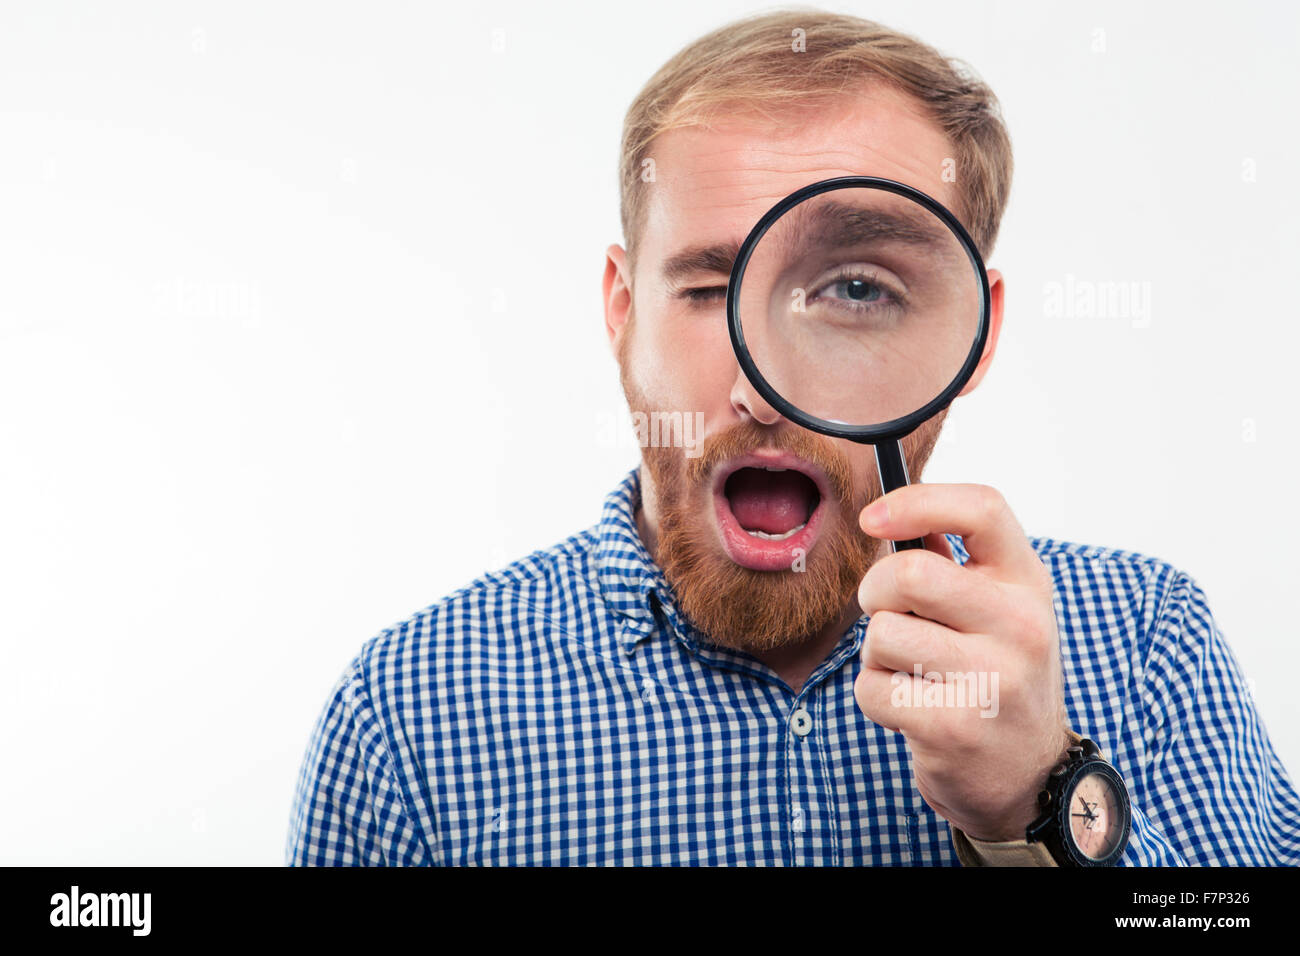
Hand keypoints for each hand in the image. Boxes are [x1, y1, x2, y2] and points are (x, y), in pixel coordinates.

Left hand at [853, 483, 1072, 841]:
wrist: (1029, 777)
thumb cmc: (997, 676)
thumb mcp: (997, 612)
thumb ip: (954, 564)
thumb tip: (892, 516)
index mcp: (1028, 584)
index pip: (983, 509)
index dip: (917, 502)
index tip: (873, 518)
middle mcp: (1021, 626)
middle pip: (909, 574)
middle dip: (875, 593)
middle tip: (886, 615)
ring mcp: (993, 680)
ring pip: (882, 634)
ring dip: (876, 653)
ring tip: (912, 672)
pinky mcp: (954, 728)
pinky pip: (871, 688)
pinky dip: (875, 697)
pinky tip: (912, 708)